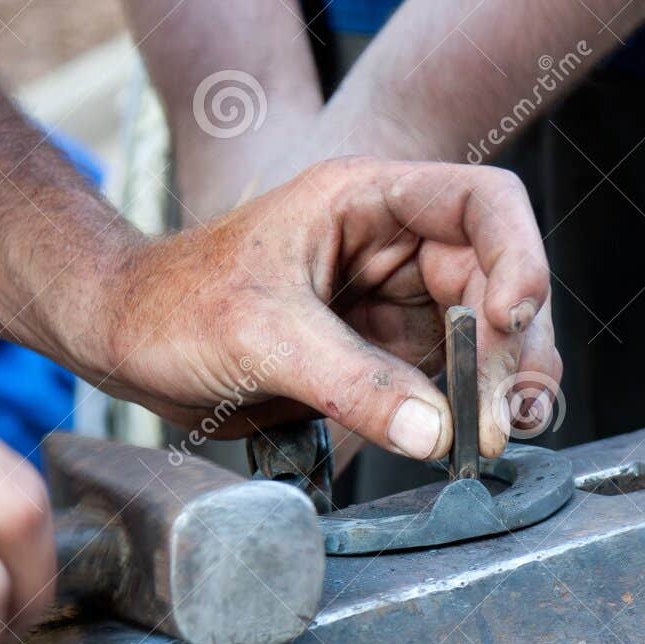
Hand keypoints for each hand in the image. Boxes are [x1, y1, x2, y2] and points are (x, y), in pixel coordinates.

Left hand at [91, 157, 561, 460]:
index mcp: (368, 202)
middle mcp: (393, 247)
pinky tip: (473, 440)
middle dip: (513, 346)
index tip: (511, 319)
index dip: (518, 256)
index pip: (482, 204)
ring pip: (481, 337)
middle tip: (507, 415)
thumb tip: (438, 432)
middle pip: (498, 280)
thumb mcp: (262, 337)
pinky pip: (446, 380)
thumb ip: (352, 383)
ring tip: (498, 435)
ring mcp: (393, 303)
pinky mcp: (381, 358)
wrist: (126, 344)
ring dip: (502, 386)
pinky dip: (467, 411)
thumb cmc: (175, 307)